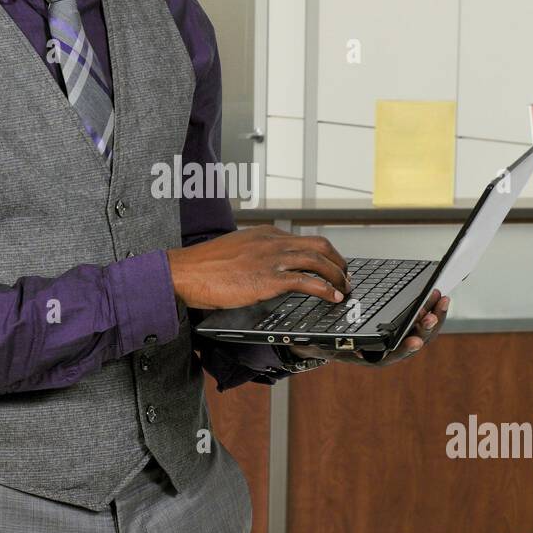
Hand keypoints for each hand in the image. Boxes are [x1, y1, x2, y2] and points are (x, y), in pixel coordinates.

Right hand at [167, 225, 350, 311]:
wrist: (186, 272)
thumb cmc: (204, 266)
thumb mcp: (236, 251)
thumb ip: (256, 255)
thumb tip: (269, 270)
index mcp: (265, 234)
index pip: (304, 239)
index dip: (324, 254)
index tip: (332, 266)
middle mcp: (273, 242)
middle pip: (320, 246)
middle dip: (339, 262)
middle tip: (346, 277)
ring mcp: (272, 259)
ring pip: (319, 261)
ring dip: (338, 277)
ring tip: (345, 290)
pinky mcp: (268, 279)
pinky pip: (307, 282)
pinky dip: (325, 290)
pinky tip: (333, 298)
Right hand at [285, 291, 450, 366]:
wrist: (324, 339)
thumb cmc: (327, 341)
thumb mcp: (328, 343)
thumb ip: (339, 346)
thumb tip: (354, 349)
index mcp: (375, 356)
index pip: (394, 355)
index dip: (405, 348)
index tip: (415, 342)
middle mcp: (391, 349)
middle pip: (415, 340)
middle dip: (426, 327)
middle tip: (432, 315)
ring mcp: (398, 336)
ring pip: (422, 329)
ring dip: (433, 314)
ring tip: (440, 298)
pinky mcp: (401, 325)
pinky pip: (420, 318)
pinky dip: (429, 307)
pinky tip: (435, 296)